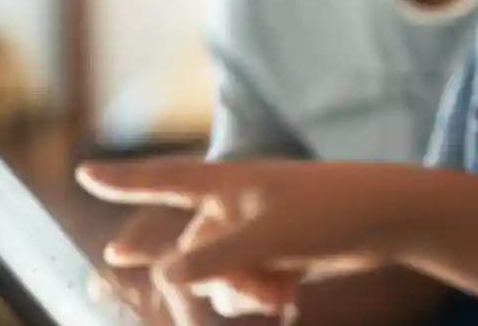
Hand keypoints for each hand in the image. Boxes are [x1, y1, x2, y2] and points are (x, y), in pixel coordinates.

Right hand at [77, 158, 422, 314]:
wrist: (393, 216)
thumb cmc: (332, 212)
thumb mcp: (268, 238)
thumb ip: (213, 257)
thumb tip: (163, 274)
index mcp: (231, 183)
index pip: (166, 179)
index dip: (124, 181)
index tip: (85, 171)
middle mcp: (237, 204)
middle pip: (191, 253)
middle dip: (206, 284)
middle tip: (221, 306)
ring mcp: (258, 228)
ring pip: (219, 275)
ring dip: (240, 294)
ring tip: (278, 293)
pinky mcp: (279, 251)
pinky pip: (248, 282)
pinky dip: (262, 295)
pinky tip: (290, 297)